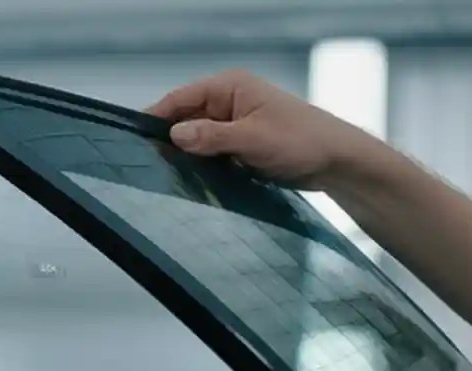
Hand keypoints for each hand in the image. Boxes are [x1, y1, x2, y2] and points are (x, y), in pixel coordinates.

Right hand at [147, 70, 393, 190]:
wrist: (337, 162)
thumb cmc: (302, 141)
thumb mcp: (252, 139)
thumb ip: (211, 136)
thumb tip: (174, 134)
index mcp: (230, 86)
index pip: (180, 98)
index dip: (157, 117)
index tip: (134, 139)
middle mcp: (229, 101)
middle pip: (185, 119)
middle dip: (171, 141)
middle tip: (148, 165)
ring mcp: (234, 124)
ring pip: (197, 140)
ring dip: (187, 157)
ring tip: (166, 176)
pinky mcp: (240, 146)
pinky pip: (211, 154)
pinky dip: (202, 166)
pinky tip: (191, 182)